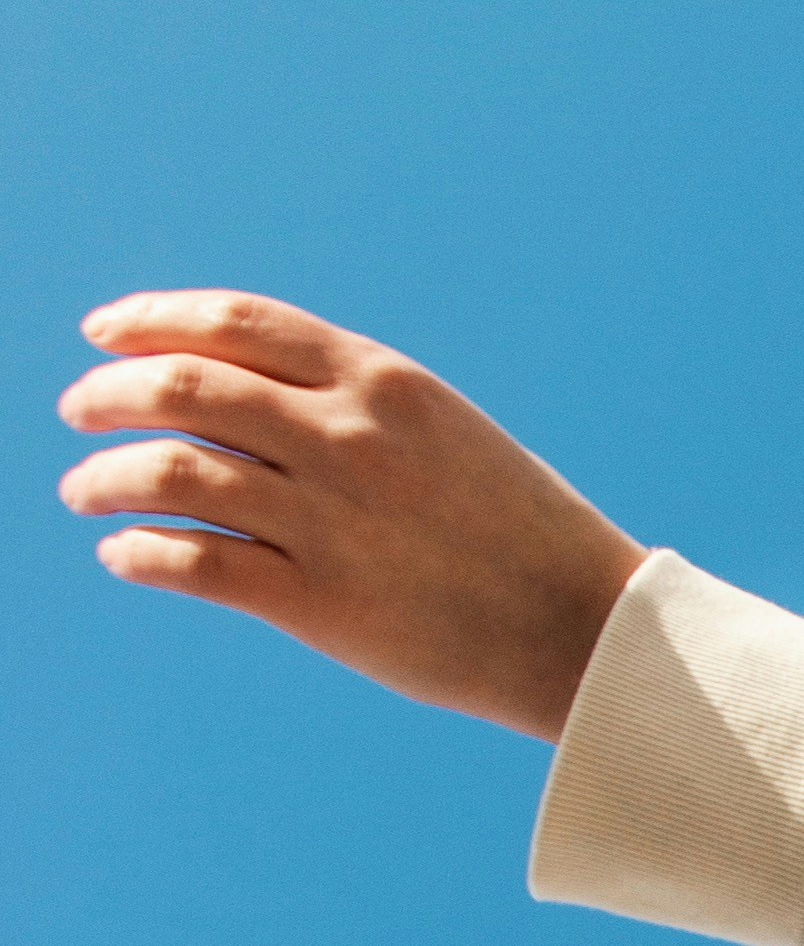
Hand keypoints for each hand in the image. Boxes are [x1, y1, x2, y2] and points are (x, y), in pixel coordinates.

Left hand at [58, 292, 646, 740]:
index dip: (151, 320)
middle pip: (184, 388)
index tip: (102, 333)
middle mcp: (348, 437)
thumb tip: (239, 394)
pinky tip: (124, 553)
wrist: (583, 625)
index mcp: (381, 381)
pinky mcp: (318, 601)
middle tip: (79, 410)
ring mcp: (329, 519)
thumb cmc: (513, 530)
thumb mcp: (439, 431)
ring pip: (171, 472)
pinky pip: (191, 564)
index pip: (235, 321)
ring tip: (84, 490)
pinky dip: (137, 553)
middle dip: (108, 393)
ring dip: (105, 476)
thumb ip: (348, 403)